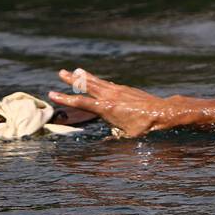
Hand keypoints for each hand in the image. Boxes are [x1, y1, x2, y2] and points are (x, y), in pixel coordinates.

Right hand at [48, 68, 164, 138]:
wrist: (162, 112)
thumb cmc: (145, 127)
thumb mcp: (126, 136)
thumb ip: (112, 138)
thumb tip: (104, 143)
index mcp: (107, 109)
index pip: (81, 102)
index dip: (66, 98)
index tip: (52, 93)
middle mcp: (110, 96)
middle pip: (87, 86)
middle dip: (73, 80)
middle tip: (60, 73)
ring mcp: (118, 90)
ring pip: (97, 81)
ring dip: (85, 76)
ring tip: (75, 70)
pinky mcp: (125, 89)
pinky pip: (108, 83)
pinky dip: (99, 80)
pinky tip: (96, 79)